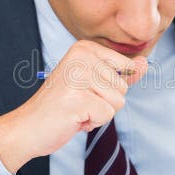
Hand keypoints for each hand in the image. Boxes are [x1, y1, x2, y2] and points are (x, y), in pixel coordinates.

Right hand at [0, 40, 147, 173]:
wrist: (28, 127)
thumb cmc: (62, 106)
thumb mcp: (94, 85)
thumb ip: (121, 74)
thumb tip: (145, 63)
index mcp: (85, 48)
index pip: (126, 68)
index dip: (110, 88)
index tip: (85, 90)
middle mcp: (81, 56)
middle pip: (123, 87)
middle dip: (104, 103)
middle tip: (78, 103)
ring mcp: (78, 76)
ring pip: (117, 102)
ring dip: (99, 113)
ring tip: (76, 109)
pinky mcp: (77, 97)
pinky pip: (107, 115)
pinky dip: (92, 122)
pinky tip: (73, 118)